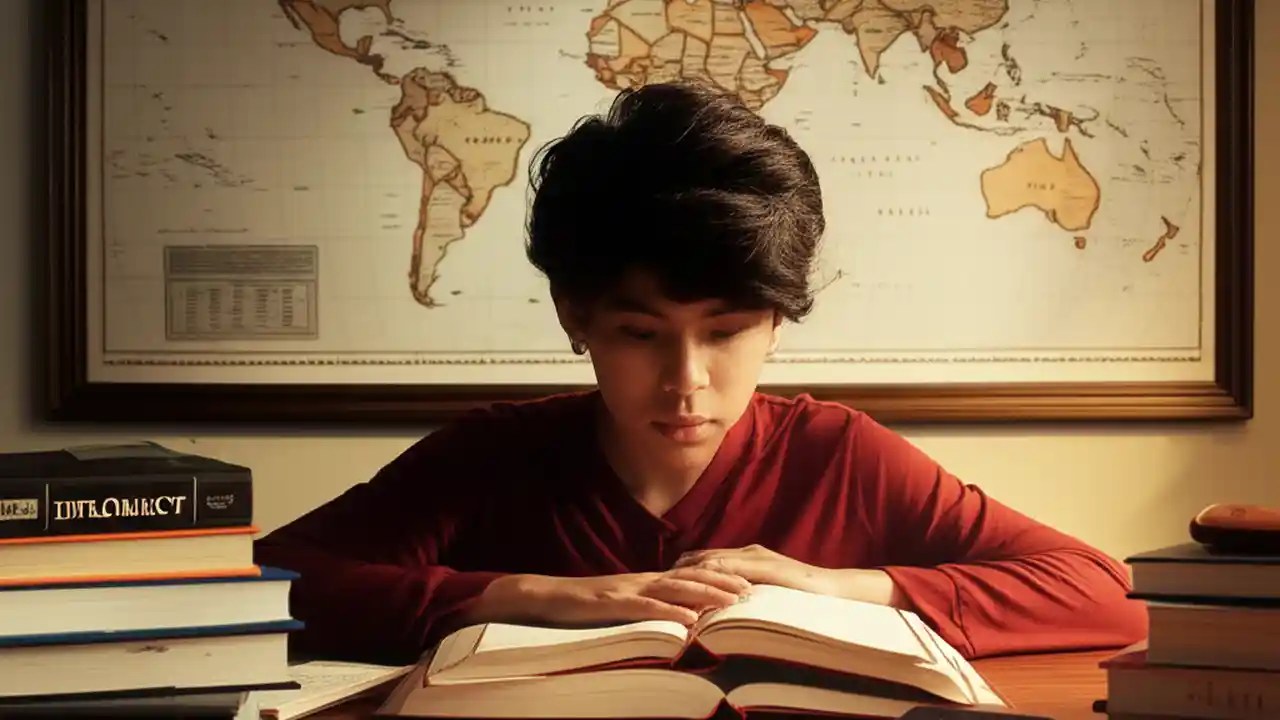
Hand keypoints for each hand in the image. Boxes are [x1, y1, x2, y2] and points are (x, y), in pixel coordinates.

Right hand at [470, 567, 750, 627]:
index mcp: (647, 580)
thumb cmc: (585, 603)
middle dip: (723, 584)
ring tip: (733, 601)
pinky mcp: (613, 603)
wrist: (547, 596)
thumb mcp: (623, 601)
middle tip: (753, 591)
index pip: (690, 576)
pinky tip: (690, 618)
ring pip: (675, 588)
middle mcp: (643, 580)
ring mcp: (629, 589)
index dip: (719, 578)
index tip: (747, 584)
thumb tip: (679, 612)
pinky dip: (670, 611)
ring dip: (706, 594)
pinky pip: (647, 607)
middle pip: (690, 578)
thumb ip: (649, 603)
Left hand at [674, 545, 910, 608]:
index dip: (682, 569)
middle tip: (652, 581)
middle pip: (703, 557)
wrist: (837, 590)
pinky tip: (696, 585)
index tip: (659, 580)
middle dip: (678, 569)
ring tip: (665, 582)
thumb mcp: (768, 593)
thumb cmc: (804, 596)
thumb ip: (746, 592)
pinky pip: (734, 570)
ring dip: (689, 571)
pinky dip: (713, 576)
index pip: (706, 559)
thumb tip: (721, 605)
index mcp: (747, 557)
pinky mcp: (766, 566)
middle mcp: (748, 552)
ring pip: (713, 561)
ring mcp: (757, 557)